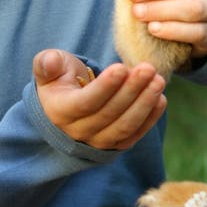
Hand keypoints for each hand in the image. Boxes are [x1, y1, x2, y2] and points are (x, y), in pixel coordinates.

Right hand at [33, 49, 166, 149]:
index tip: (121, 67)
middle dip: (131, 91)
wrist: (64, 107)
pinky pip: (134, 135)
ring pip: (124, 126)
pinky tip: (160, 99)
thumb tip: (50, 61)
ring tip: (158, 81)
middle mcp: (78, 132)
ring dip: (144, 104)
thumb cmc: (59, 81)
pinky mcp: (115, 145)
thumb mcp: (47, 68)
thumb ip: (46, 63)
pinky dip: (150, 118)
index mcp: (60, 112)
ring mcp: (98, 142)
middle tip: (148, 68)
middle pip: (109, 114)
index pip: (85, 103)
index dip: (104, 87)